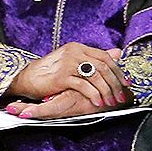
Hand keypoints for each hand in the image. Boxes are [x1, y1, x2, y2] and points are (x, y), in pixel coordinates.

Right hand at [8, 43, 128, 114]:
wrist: (26, 77)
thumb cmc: (50, 72)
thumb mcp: (72, 62)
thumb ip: (93, 59)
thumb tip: (117, 53)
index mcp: (79, 48)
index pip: (105, 57)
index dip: (118, 71)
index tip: (126, 83)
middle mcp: (75, 53)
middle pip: (103, 67)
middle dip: (115, 83)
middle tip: (121, 95)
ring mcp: (68, 64)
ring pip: (96, 76)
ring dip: (107, 91)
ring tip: (111, 101)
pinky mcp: (62, 76)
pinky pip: (83, 85)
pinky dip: (93, 94)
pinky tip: (98, 102)